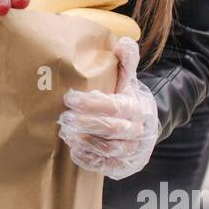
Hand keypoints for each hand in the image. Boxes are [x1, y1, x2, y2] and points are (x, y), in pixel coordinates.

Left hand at [58, 36, 159, 179]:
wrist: (144, 126)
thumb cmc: (127, 99)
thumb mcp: (128, 80)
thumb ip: (126, 62)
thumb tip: (124, 42)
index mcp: (137, 107)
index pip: (115, 106)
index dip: (92, 104)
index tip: (70, 98)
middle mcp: (138, 130)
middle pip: (111, 129)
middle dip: (85, 123)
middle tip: (63, 118)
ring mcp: (132, 150)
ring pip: (109, 149)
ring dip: (85, 141)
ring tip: (65, 133)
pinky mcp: (124, 166)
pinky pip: (106, 166)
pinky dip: (89, 159)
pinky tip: (74, 149)